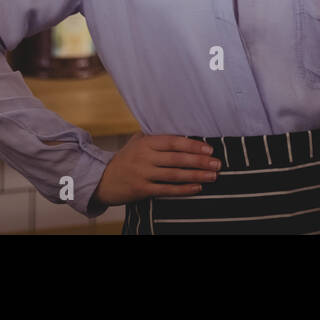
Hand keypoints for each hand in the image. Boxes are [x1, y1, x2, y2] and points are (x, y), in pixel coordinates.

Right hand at [91, 132, 221, 206]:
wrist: (102, 179)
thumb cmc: (125, 159)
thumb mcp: (136, 142)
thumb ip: (154, 136)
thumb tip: (180, 130)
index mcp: (146, 142)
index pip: (174, 141)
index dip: (193, 145)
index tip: (209, 148)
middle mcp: (145, 156)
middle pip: (177, 158)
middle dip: (200, 161)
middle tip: (217, 163)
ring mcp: (143, 173)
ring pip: (174, 174)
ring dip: (196, 175)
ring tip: (213, 176)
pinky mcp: (141, 189)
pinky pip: (166, 190)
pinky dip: (183, 189)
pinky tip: (197, 188)